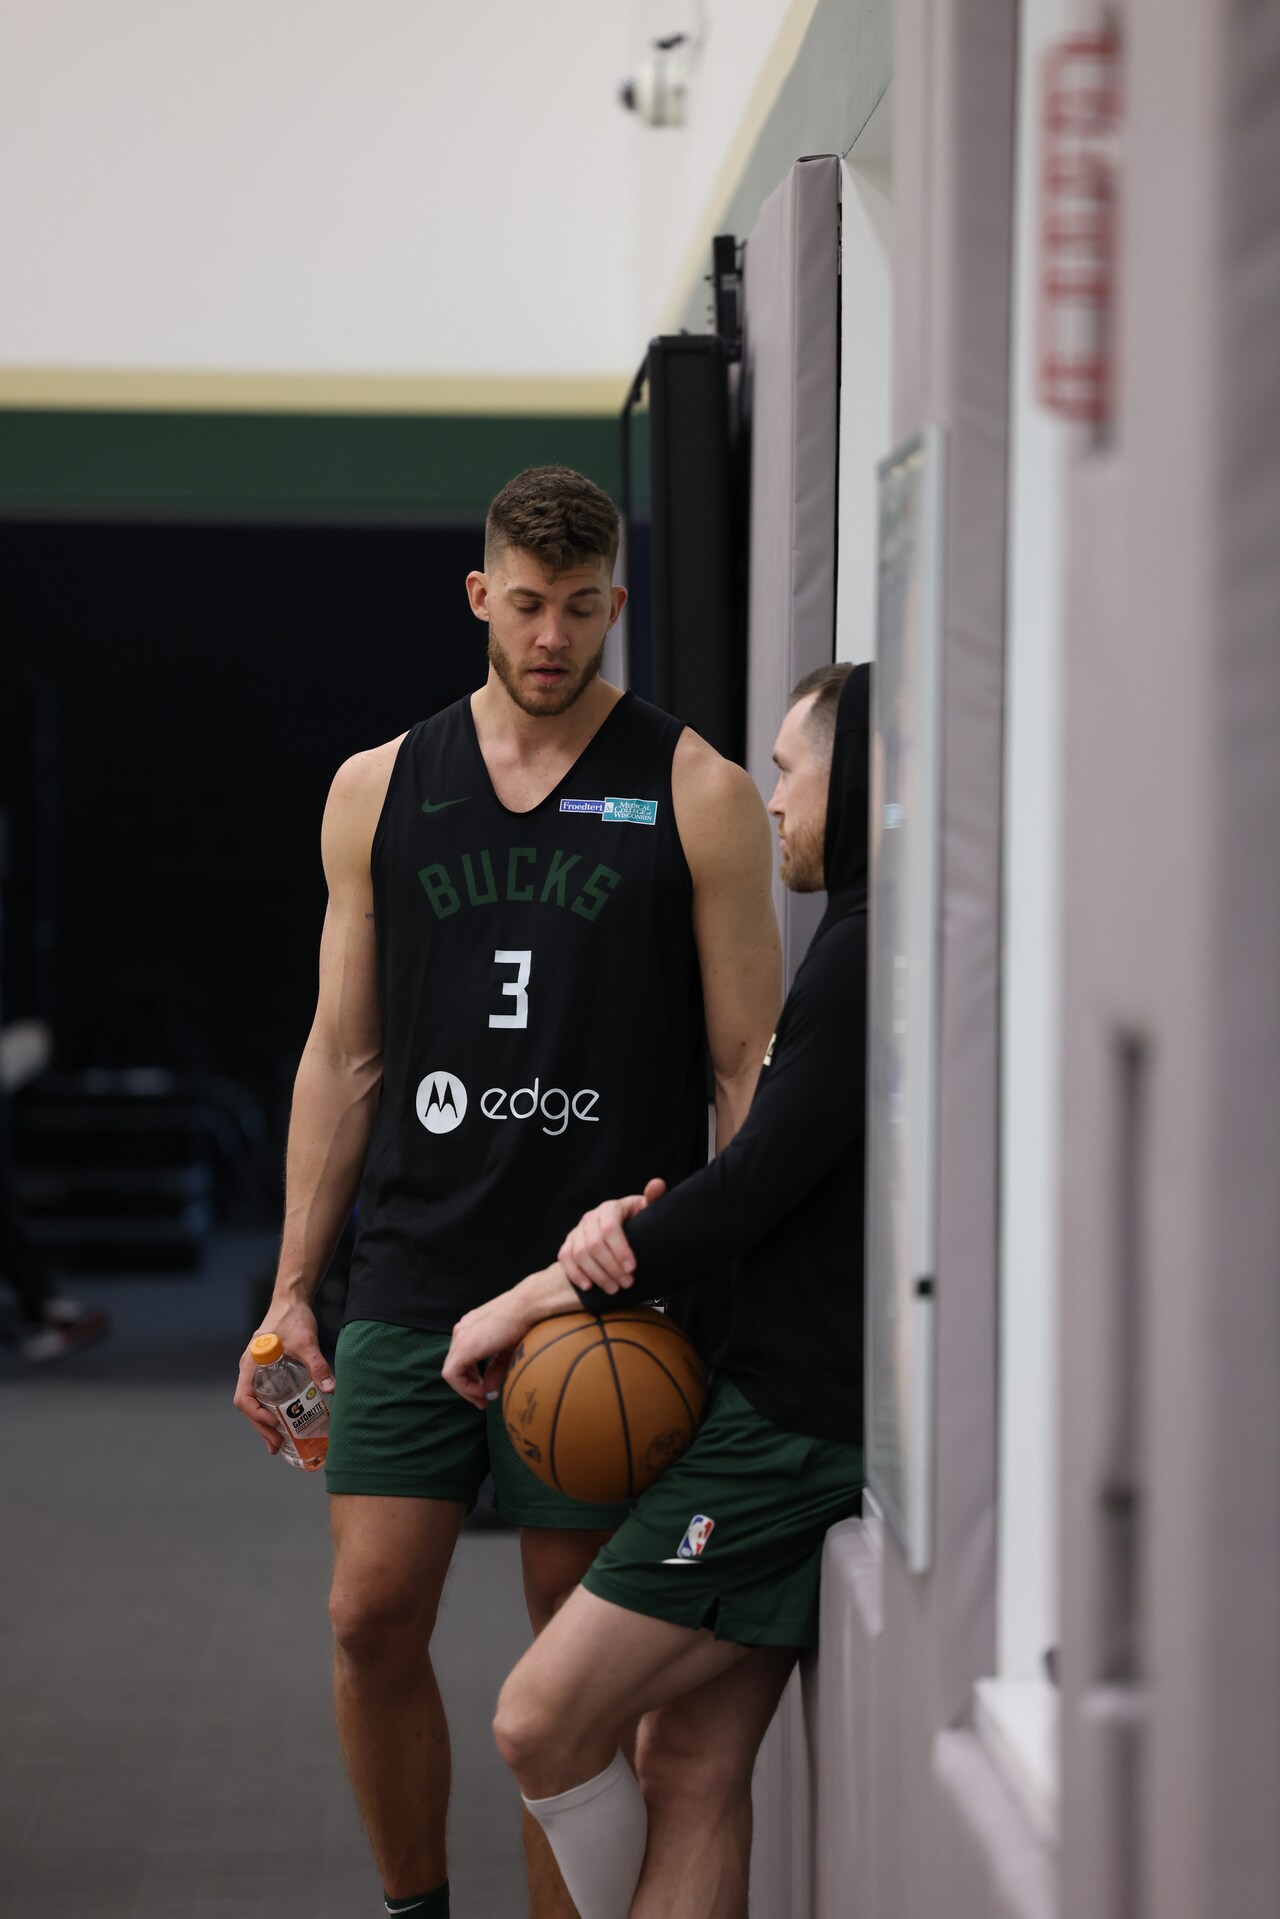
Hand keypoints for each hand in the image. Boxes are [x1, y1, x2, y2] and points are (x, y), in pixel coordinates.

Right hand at [233, 1295, 333, 1455]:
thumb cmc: (294, 1318)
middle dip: (262, 1428)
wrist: (292, 1299)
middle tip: (277, 1447)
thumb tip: (331, 1389)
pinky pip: (263, 1395)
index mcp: (251, 1364)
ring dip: (265, 1423)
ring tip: (280, 1442)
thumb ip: (318, 1365)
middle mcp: (249, 1370)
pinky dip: (270, 1410)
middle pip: (249, 1407)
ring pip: (255, 1403)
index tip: (274, 1424)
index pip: (244, 1398)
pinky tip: (284, 1422)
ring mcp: (256, 1370)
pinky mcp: (266, 1370)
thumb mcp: (307, 1342)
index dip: (256, 1416)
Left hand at [443, 1265, 582, 1408]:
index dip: (471, 1379)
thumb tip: (487, 1390)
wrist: (527, 1307)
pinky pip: (453, 1375)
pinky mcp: (463, 1347)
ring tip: (482, 1399)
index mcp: (470, 1328)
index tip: (485, 1391)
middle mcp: (461, 1331)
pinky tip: (482, 1392)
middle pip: (455, 1367)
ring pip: (451, 1373)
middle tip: (483, 1401)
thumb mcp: (507, 1350)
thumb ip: (495, 1369)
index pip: (462, 1359)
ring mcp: (460, 1338)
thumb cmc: (523, 1322)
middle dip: (467, 1387)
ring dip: (465, 1390)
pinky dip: (464, 1388)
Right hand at [558, 1178, 665, 1292]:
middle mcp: (590, 1217)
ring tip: (614, 1289)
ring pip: (580, 1254)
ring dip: (597, 1275)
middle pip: (594, 1244)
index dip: (620, 1249)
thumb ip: (653, 1198)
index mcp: (610, 1208)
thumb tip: (657, 1183)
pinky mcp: (568, 1244)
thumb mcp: (646, 1209)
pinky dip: (576, 1274)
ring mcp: (577, 1231)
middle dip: (611, 1267)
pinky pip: (565, 1259)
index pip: (610, 1228)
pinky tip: (589, 1287)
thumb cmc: (637, 1220)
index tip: (633, 1268)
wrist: (619, 1227)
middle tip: (627, 1284)